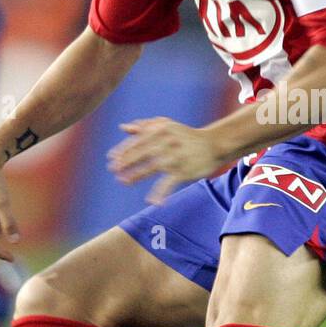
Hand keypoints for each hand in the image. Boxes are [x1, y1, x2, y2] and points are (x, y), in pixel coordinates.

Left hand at [108, 117, 222, 203]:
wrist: (213, 144)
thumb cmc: (186, 135)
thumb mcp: (166, 125)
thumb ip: (145, 126)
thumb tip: (123, 128)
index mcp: (161, 130)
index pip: (137, 140)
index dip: (123, 150)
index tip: (111, 159)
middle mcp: (168, 142)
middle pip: (142, 153)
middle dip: (126, 162)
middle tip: (114, 170)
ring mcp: (176, 157)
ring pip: (151, 167)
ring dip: (136, 175)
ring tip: (124, 181)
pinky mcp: (184, 171)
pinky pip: (169, 184)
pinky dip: (160, 193)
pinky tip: (152, 202)